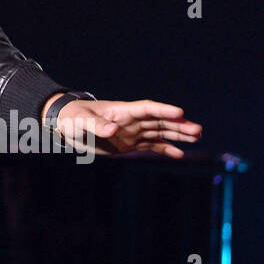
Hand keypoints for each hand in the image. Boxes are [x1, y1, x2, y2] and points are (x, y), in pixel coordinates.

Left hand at [44, 96, 202, 158]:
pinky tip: (178, 154)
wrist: (65, 126)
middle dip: (178, 125)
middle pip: (158, 121)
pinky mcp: (129, 143)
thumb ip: (97, 125)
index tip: (180, 113)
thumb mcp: (81, 121)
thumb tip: (114, 130)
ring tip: (196, 138)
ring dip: (176, 135)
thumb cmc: (72, 118)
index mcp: (121, 110)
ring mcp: (131, 132)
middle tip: (197, 130)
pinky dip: (164, 149)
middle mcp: (130, 120)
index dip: (163, 110)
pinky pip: (151, 145)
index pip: (146, 108)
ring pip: (159, 132)